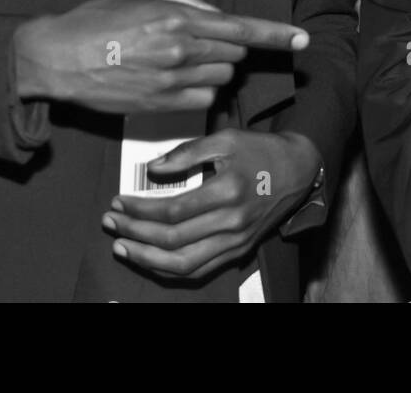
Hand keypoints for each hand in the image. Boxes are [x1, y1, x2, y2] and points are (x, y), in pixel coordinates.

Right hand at [13, 0, 307, 113]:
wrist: (56, 58)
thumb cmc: (96, 21)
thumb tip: (215, 13)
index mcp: (178, 17)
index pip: (242, 29)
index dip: (276, 36)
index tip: (302, 40)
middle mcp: (181, 50)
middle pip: (234, 55)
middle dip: (227, 48)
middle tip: (195, 42)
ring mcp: (172, 81)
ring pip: (221, 78)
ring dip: (214, 69)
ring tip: (179, 61)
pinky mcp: (161, 105)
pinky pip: (203, 99)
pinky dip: (200, 89)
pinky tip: (175, 80)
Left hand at [103, 129, 322, 278]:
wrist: (298, 170)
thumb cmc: (259, 150)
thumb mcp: (225, 139)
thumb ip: (187, 153)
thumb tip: (152, 169)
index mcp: (227, 191)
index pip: (172, 211)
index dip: (140, 210)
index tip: (118, 201)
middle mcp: (232, 222)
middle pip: (172, 240)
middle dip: (134, 233)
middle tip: (111, 222)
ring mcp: (236, 242)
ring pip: (183, 264)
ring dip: (146, 260)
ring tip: (121, 247)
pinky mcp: (239, 252)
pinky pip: (199, 271)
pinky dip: (170, 270)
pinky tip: (149, 260)